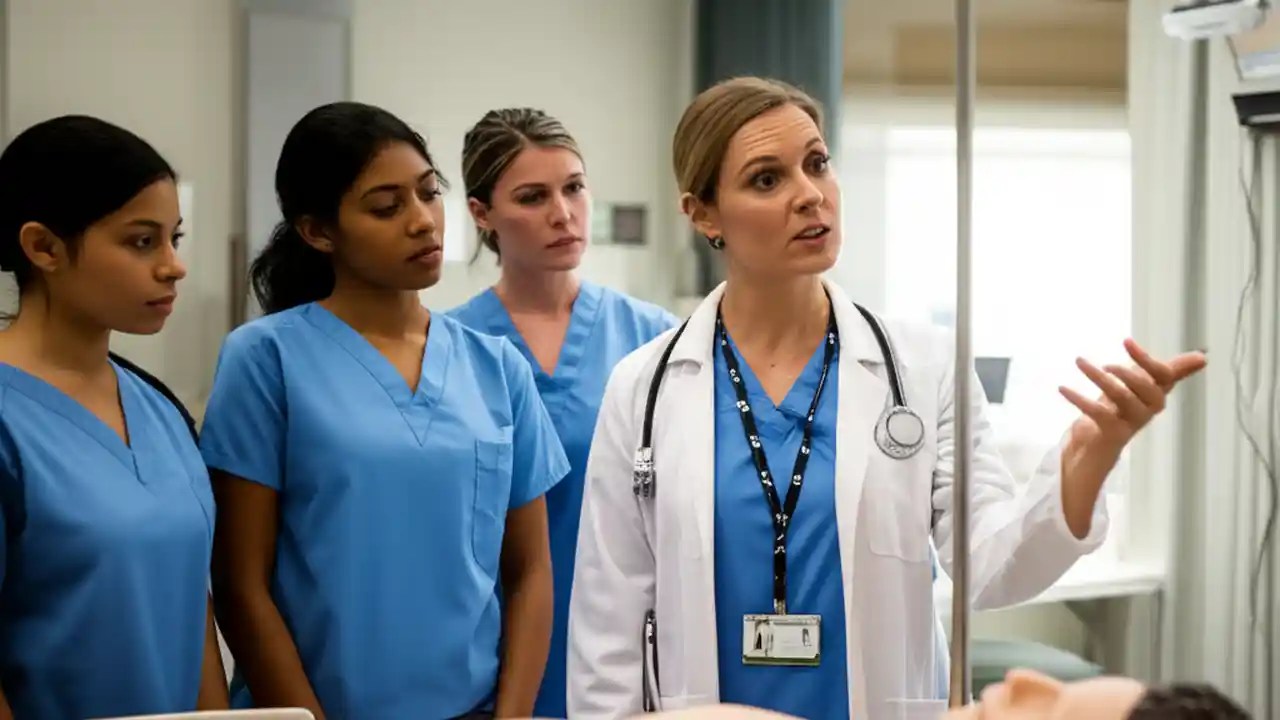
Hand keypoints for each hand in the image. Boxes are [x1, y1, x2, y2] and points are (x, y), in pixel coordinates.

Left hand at [1059, 339, 1206, 488]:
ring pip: (1121, 397)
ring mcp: (1130, 423)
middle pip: (1148, 389)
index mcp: (1155, 395)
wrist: (1094, 450)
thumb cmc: (1120, 413)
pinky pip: (1097, 414)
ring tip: (1080, 362)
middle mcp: (1147, 410)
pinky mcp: (1111, 434)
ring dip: (1098, 377)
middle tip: (1106, 363)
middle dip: (1129, 372)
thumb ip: (1166, 371)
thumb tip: (1203, 357)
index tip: (1127, 341)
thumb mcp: (1139, 387)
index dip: (1146, 359)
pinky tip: (1062, 387)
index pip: (1163, 376)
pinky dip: (1078, 398)